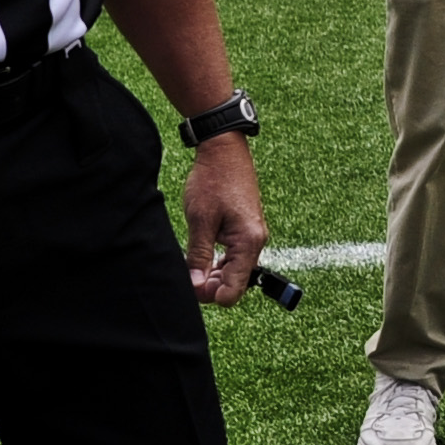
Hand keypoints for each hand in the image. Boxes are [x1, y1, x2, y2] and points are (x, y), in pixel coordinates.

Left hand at [181, 134, 266, 307]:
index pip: (234, 290)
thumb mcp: (200, 220)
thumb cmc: (213, 181)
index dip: (210, 294)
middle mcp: (256, 243)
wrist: (225, 150)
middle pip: (236, 283)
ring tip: (192, 264)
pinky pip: (235, 257)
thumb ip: (198, 255)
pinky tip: (203, 256)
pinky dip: (219, 262)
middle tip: (187, 275)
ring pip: (235, 271)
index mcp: (248, 243)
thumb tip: (195, 284)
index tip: (190, 285)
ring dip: (214, 274)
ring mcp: (253, 237)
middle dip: (211, 286)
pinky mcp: (246, 231)